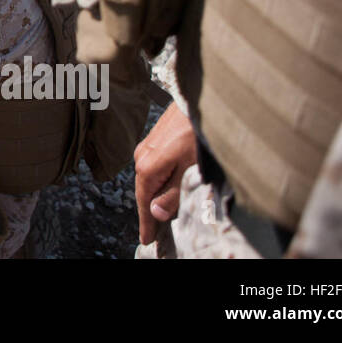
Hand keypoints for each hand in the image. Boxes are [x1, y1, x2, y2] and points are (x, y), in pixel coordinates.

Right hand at [134, 102, 198, 244]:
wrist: (199, 102)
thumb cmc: (197, 134)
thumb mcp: (189, 170)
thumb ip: (172, 194)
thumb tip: (156, 214)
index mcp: (148, 167)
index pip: (144, 202)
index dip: (146, 223)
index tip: (147, 240)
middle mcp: (142, 156)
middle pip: (144, 191)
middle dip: (149, 212)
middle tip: (154, 233)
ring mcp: (147, 146)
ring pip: (149, 179)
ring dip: (154, 196)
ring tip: (160, 214)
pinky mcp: (154, 140)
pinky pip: (153, 168)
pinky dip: (158, 181)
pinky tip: (166, 187)